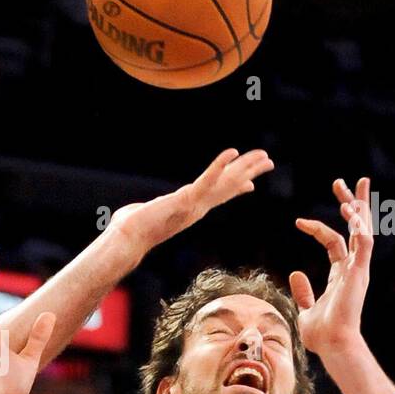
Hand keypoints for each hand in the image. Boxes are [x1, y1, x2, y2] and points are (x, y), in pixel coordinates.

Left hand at [108, 148, 273, 254]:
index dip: (235, 189)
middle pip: (229, 187)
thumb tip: (134, 213)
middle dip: (250, 173)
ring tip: (265, 156)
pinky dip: (219, 166)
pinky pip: (206, 180)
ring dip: (246, 168)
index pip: (217, 196)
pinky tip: (233, 152)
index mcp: (189, 210)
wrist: (125, 241)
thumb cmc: (128, 231)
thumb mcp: (146, 217)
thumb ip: (150, 211)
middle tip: (269, 161)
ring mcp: (193, 205)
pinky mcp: (185, 199)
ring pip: (226, 183)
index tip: (251, 185)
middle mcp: (196, 208)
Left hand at [289, 176, 373, 356]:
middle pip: (355, 229)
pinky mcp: (359, 274)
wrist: (332, 345)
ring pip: (362, 232)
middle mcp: (353, 268)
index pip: (334, 241)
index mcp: (342, 273)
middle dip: (352, 204)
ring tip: (350, 189)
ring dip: (357, 210)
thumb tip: (295, 273)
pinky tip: (353, 212)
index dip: (318, 228)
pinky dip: (360, 228)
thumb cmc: (321, 334)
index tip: (297, 221)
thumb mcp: (306, 309)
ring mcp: (358, 270)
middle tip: (344, 183)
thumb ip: (304, 292)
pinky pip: (364, 245)